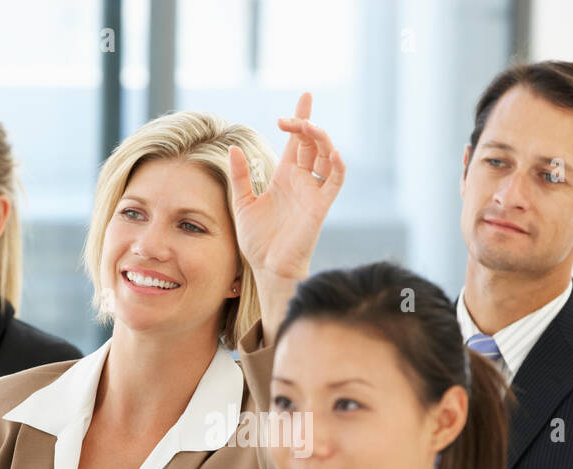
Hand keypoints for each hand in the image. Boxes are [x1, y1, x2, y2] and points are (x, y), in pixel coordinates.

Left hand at [228, 92, 346, 283]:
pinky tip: (333, 152)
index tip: (305, 96)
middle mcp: (302, 181)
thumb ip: (240, 176)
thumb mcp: (242, 202)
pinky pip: (335, 182)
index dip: (302, 118)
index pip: (298, 141)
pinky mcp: (320, 206)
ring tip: (307, 127)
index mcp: (285, 177)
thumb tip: (233, 148)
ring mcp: (313, 192)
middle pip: (313, 143)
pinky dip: (338, 166)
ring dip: (321, 139)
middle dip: (306, 125)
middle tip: (293, 117)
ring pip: (327, 156)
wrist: (268, 267)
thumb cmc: (258, 241)